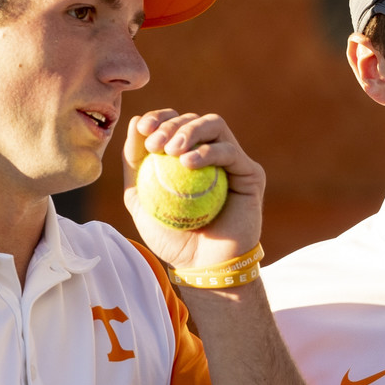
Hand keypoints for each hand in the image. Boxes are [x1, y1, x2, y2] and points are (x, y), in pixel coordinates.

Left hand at [122, 110, 264, 270]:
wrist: (202, 266)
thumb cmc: (171, 237)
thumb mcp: (139, 198)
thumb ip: (134, 162)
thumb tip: (136, 122)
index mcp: (187, 154)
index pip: (175, 122)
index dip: (159, 117)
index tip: (144, 129)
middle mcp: (211, 154)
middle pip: (193, 119)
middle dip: (171, 125)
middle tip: (156, 145)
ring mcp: (232, 162)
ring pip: (214, 125)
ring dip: (190, 131)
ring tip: (173, 151)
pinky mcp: (251, 174)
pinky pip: (230, 152)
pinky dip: (208, 152)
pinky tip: (188, 162)